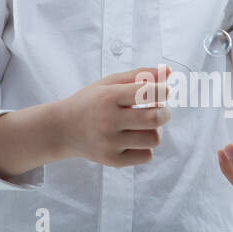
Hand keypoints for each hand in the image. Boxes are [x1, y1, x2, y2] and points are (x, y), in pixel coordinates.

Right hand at [58, 65, 173, 166]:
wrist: (63, 129)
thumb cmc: (90, 102)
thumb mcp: (109, 83)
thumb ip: (139, 75)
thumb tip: (169, 71)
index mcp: (108, 97)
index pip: (147, 92)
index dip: (163, 90)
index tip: (165, 91)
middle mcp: (108, 121)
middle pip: (155, 118)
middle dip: (165, 112)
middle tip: (160, 109)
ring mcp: (110, 143)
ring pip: (154, 139)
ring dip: (155, 130)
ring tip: (144, 125)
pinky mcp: (113, 160)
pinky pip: (146, 156)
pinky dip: (145, 147)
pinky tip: (134, 139)